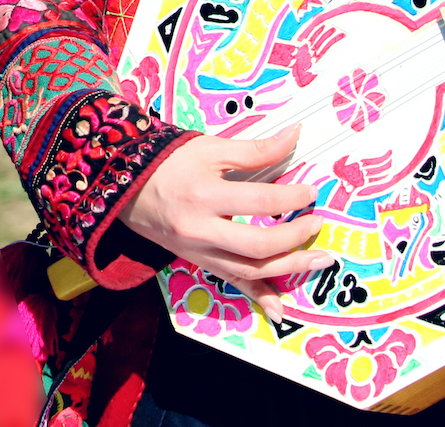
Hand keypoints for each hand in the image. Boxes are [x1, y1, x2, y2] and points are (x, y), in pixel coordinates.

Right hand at [117, 124, 329, 321]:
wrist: (127, 187)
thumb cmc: (170, 161)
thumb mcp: (211, 148)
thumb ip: (256, 149)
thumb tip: (296, 135)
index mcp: (206, 196)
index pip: (261, 201)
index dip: (292, 197)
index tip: (311, 192)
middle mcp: (202, 231)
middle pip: (258, 245)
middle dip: (295, 238)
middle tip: (317, 224)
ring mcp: (199, 252)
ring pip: (249, 271)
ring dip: (288, 268)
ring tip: (318, 259)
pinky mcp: (199, 263)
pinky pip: (231, 283)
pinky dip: (257, 297)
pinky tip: (280, 308)